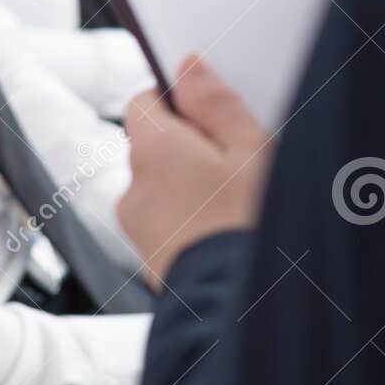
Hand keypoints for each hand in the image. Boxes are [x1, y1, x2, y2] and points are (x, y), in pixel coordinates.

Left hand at [118, 54, 270, 287]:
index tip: (213, 106)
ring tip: (242, 204)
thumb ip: (216, 104)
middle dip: (194, 147)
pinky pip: (170, 226)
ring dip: (195, 188)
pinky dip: (194, 222)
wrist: (243, 316)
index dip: (179, 98)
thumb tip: (188, 68)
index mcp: (152, 151)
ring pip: (166, 189)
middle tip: (243, 160)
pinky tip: (230, 233)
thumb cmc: (251, 232)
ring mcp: (139, 230)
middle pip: (158, 147)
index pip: (145, 101)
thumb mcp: (251, 152)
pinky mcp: (152, 264)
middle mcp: (133, 188)